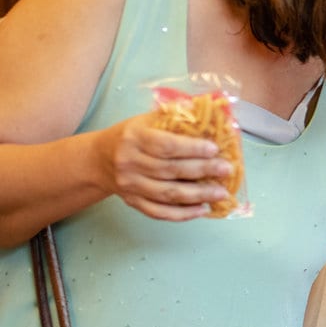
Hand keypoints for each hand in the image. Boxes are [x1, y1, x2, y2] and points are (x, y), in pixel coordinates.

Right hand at [96, 113, 235, 219]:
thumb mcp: (147, 120)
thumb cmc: (132, 136)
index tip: (215, 149)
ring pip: (167, 194)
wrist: (98, 159)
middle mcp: (129, 162)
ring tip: (221, 194)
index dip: (192, 148)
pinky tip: (202, 210)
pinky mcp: (132, 202)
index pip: (166, 145)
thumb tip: (212, 113)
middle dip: (203, 171)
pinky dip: (181, 214)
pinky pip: (158, 212)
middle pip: (170, 170)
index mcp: (135, 138)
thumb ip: (175, 117)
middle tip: (227, 170)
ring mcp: (129, 185)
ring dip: (198, 195)